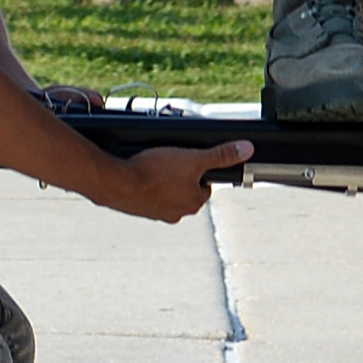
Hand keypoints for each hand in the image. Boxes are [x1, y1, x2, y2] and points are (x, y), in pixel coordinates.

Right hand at [100, 142, 246, 223]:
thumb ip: (221, 155)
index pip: (205, 185)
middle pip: (186, 189)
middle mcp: (177, 212)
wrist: (115, 182)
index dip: (200, 169)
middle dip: (180, 174)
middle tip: (170, 158)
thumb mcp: (193, 157)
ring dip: (162, 180)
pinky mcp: (138, 209)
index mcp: (193, 202)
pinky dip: (145, 185)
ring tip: (153, 163)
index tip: (190, 159)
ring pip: (166, 192)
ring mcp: (156, 213)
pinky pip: (147, 195)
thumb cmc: (153, 172)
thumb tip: (247, 150)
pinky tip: (140, 172)